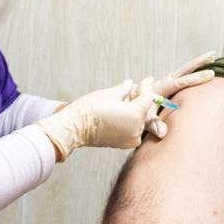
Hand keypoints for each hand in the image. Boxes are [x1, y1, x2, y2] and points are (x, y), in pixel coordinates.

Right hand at [36, 79, 157, 161]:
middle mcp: (137, 128)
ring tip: (127, 99)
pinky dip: (130, 122)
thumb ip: (125, 88)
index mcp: (136, 114)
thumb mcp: (110, 93)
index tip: (148, 79)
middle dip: (139, 98)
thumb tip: (130, 84)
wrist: (75, 128)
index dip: (146, 87)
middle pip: (144, 109)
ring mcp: (131, 138)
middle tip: (135, 88)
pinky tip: (122, 113)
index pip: (147, 97)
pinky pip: (132, 130)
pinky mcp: (123, 144)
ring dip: (135, 110)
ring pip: (138, 120)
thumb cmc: (91, 108)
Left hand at [143, 52, 215, 138]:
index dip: (193, 79)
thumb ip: (153, 125)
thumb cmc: (139, 115)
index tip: (209, 75)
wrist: (130, 108)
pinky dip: (194, 70)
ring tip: (212, 56)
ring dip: (198, 64)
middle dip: (198, 63)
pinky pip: (184, 76)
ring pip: (184, 71)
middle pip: (183, 71)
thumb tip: (162, 132)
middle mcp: (164, 83)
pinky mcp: (170, 86)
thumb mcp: (145, 121)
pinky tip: (204, 68)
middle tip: (212, 55)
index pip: (179, 83)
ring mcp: (168, 83)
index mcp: (160, 89)